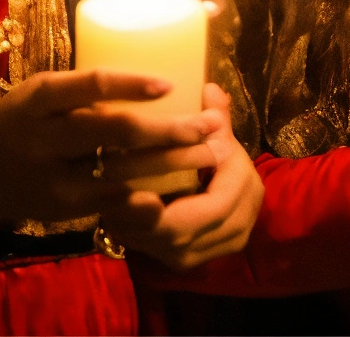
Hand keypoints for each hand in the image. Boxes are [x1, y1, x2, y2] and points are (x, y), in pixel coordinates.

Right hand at [0, 70, 221, 222]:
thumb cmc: (21, 117)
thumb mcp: (42, 92)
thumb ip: (86, 89)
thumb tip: (160, 75)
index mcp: (40, 97)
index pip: (90, 84)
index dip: (131, 85)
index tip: (168, 84)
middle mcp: (45, 137)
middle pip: (114, 131)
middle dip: (168, 129)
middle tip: (209, 124)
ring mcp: (52, 178)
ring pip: (120, 170)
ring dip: (170, 163)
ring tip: (209, 153)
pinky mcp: (60, 208)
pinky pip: (109, 201)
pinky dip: (144, 195)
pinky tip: (174, 189)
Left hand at [102, 85, 262, 270]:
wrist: (234, 194)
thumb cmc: (222, 157)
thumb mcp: (219, 136)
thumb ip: (214, 117)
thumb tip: (208, 89)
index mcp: (244, 192)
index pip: (210, 208)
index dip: (170, 207)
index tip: (128, 193)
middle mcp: (236, 227)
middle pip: (182, 235)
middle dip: (141, 222)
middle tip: (106, 202)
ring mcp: (216, 249)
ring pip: (169, 249)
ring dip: (135, 232)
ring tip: (105, 208)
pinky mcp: (197, 259)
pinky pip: (164, 255)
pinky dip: (139, 239)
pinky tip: (118, 221)